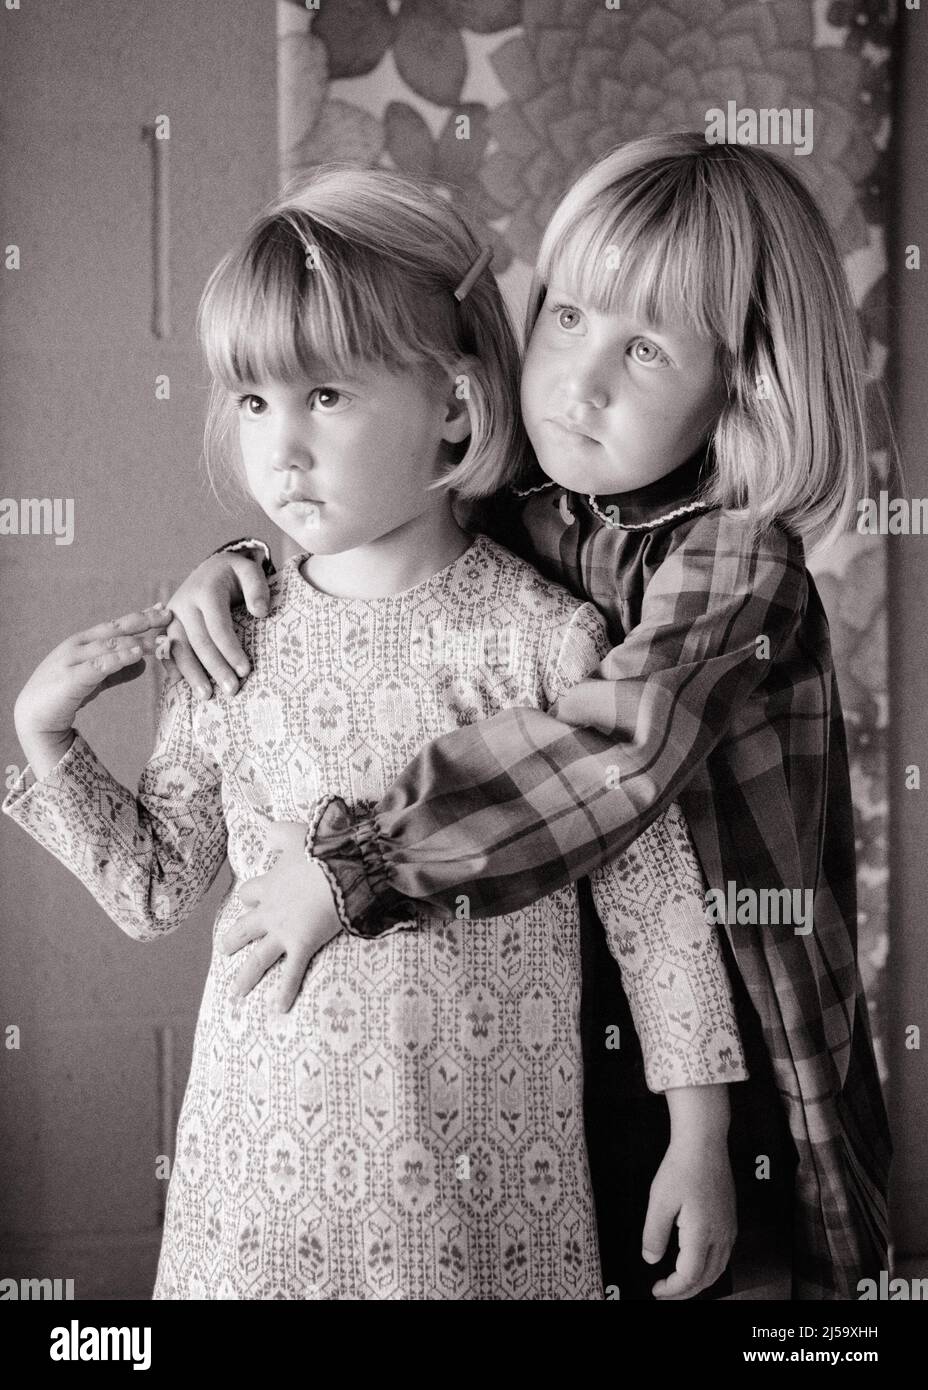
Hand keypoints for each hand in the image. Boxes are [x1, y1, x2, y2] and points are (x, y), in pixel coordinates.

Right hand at [14, 605, 172, 778]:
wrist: (33, 717)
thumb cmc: (63, 695)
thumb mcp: (94, 679)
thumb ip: (117, 670)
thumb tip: (143, 663)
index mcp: (82, 642)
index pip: (115, 625)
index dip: (138, 616)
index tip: (161, 609)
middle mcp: (77, 646)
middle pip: (114, 629)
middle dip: (142, 621)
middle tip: (167, 615)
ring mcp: (71, 660)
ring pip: (108, 645)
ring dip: (136, 642)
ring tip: (158, 640)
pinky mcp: (70, 679)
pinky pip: (98, 666)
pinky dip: (119, 658)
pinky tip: (137, 655)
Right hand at [159, 550, 270, 700]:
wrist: (208, 569)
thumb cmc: (234, 575)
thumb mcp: (248, 571)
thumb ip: (258, 587)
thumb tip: (260, 612)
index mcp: (205, 590)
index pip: (218, 627)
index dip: (231, 650)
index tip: (245, 671)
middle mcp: (183, 602)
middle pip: (199, 642)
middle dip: (215, 668)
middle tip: (232, 690)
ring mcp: (171, 615)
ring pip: (178, 648)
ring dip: (191, 674)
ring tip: (206, 696)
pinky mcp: (166, 625)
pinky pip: (166, 649)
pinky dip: (172, 667)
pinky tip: (181, 684)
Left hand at [220, 820, 342, 1011]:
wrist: (342, 864)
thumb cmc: (321, 846)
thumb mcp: (295, 831)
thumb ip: (277, 831)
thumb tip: (263, 825)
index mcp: (270, 884)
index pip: (250, 894)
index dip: (250, 899)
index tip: (250, 902)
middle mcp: (271, 911)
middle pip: (244, 929)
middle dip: (233, 940)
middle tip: (224, 948)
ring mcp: (284, 930)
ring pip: (258, 958)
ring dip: (246, 977)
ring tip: (235, 993)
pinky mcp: (302, 944)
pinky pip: (292, 973)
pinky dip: (284, 993)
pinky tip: (277, 1010)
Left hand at [641, 1137, 736, 1299]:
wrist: (704, 1142)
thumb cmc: (683, 1165)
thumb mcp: (659, 1200)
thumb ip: (653, 1234)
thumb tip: (651, 1258)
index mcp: (703, 1233)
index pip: (689, 1276)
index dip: (672, 1289)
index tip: (656, 1290)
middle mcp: (721, 1235)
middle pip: (707, 1278)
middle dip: (685, 1291)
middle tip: (665, 1292)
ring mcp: (729, 1228)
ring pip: (718, 1268)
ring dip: (698, 1282)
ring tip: (679, 1283)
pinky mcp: (730, 1220)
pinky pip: (723, 1254)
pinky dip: (709, 1267)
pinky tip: (696, 1261)